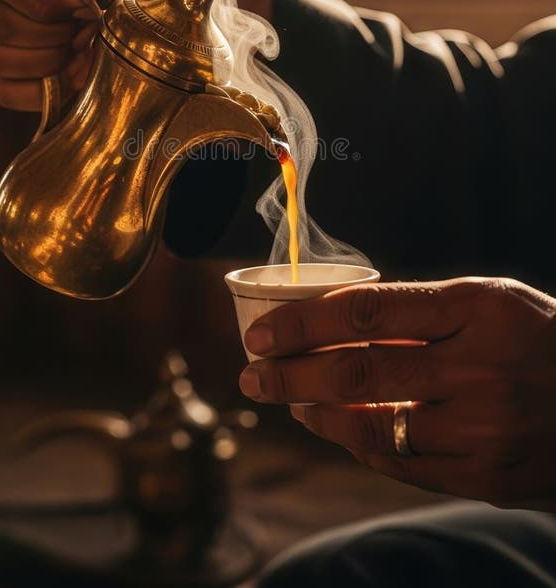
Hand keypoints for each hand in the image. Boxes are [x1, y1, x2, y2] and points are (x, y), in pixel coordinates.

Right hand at [0, 0, 143, 110]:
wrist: (190, 1)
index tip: (89, 4)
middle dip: (52, 32)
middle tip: (95, 24)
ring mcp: (17, 19)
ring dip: (45, 62)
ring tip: (90, 46)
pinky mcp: (29, 63)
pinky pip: (6, 89)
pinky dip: (41, 91)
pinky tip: (81, 73)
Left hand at [239, 277, 555, 510]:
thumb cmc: (534, 337)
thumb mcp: (488, 302)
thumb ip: (417, 311)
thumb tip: (328, 320)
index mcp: (478, 308)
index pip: (367, 311)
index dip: (303, 323)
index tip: (262, 332)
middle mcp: (479, 368)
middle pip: (356, 371)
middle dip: (289, 374)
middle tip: (251, 374)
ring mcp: (483, 429)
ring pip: (370, 425)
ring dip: (315, 413)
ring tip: (287, 400)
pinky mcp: (485, 477)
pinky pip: (399, 464)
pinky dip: (355, 444)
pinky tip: (332, 426)